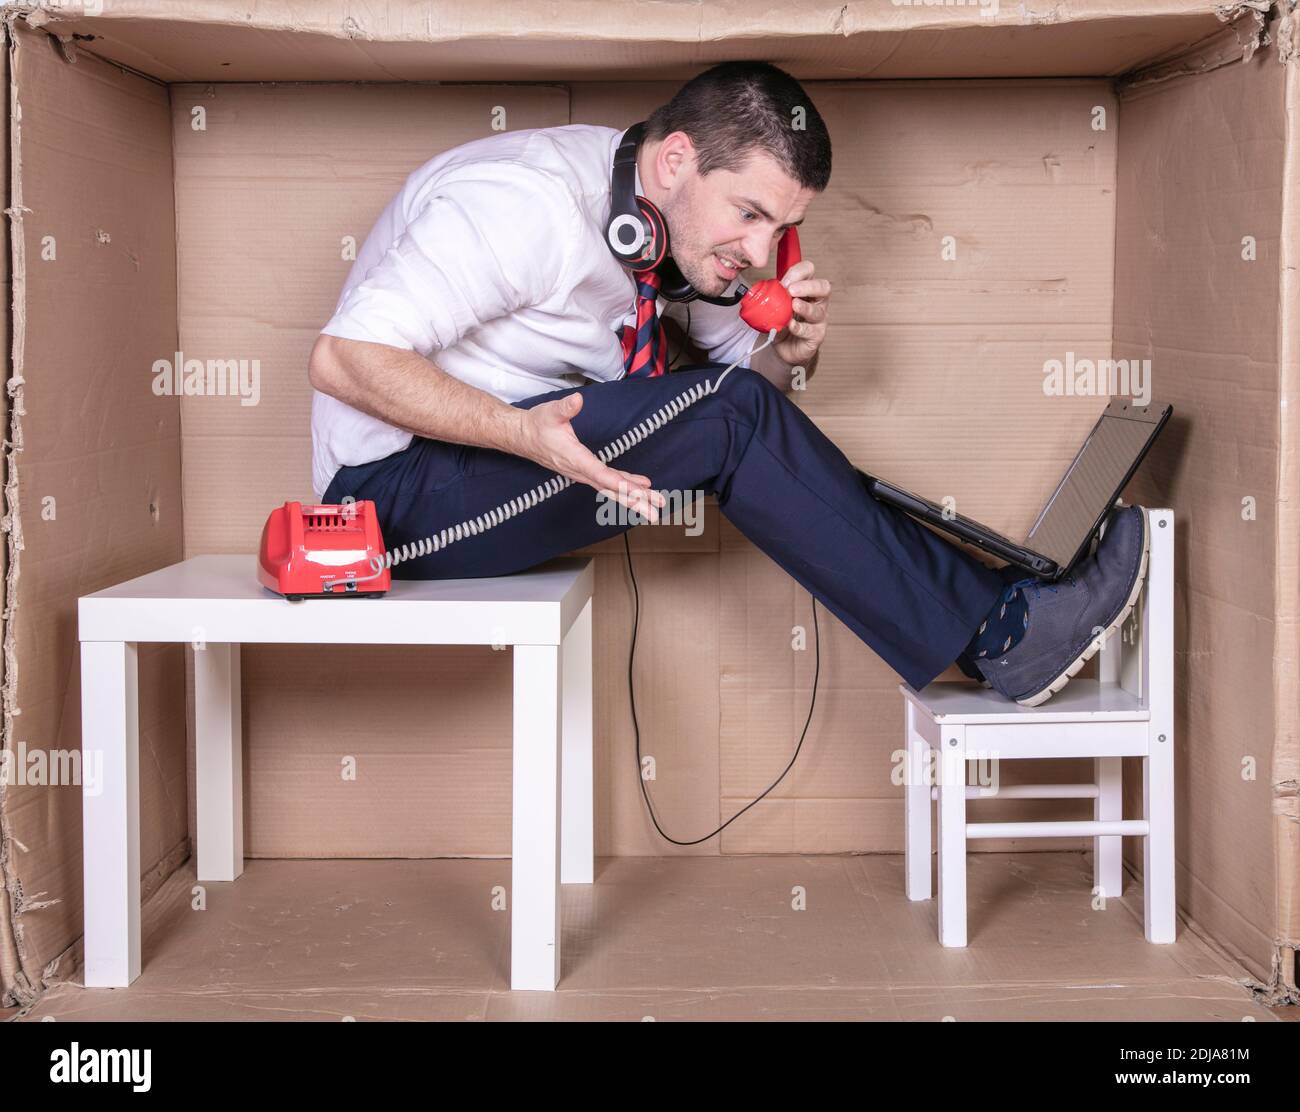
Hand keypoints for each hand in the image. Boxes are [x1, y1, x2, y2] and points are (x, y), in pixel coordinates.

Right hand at [516, 393, 665, 522]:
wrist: (523, 437)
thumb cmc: (537, 425)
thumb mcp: (550, 412)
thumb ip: (565, 408)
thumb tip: (577, 400)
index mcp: (575, 459)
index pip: (601, 475)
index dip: (620, 483)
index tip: (639, 492)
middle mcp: (580, 471)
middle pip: (611, 490)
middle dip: (634, 501)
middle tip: (655, 511)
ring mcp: (583, 474)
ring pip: (612, 489)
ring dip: (634, 498)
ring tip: (656, 503)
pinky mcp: (585, 471)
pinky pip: (608, 483)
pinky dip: (626, 487)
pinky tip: (641, 488)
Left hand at [770, 259, 830, 366]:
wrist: (784, 347)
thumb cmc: (783, 322)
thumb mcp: (775, 304)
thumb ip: (772, 295)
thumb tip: (760, 288)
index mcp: (807, 289)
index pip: (810, 271)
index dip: (799, 272)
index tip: (784, 281)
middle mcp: (817, 302)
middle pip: (824, 287)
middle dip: (807, 286)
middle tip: (791, 290)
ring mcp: (819, 319)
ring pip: (817, 311)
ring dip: (804, 307)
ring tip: (793, 306)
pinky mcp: (816, 336)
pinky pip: (810, 330)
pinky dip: (799, 327)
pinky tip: (790, 325)